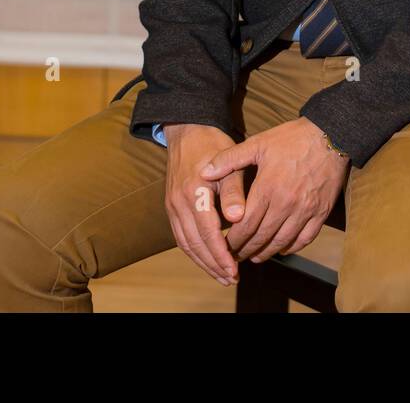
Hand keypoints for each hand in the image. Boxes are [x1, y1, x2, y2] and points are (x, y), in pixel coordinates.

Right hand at [163, 123, 247, 285]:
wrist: (188, 131)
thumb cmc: (214, 146)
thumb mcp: (230, 163)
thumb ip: (233, 192)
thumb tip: (238, 219)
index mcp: (194, 192)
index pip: (207, 232)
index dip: (220, 254)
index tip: (234, 269)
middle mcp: (178, 202)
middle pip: (194, 243)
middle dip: (212, 264)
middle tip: (231, 278)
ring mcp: (172, 205)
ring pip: (185, 243)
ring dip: (203, 262)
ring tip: (222, 274)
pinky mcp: (171, 206)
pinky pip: (180, 236)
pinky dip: (194, 251)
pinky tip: (207, 259)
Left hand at [200, 117, 348, 263]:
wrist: (330, 135)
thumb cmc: (292, 138)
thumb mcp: (258, 143)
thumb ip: (229, 159)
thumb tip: (204, 172)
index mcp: (268, 188)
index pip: (246, 225)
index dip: (233, 239)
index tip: (224, 245)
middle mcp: (286, 204)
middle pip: (262, 237)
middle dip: (245, 250)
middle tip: (234, 256)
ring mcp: (305, 210)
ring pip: (282, 242)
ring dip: (266, 253)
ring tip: (254, 256)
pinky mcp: (321, 212)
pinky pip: (304, 239)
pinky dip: (291, 248)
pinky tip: (281, 248)